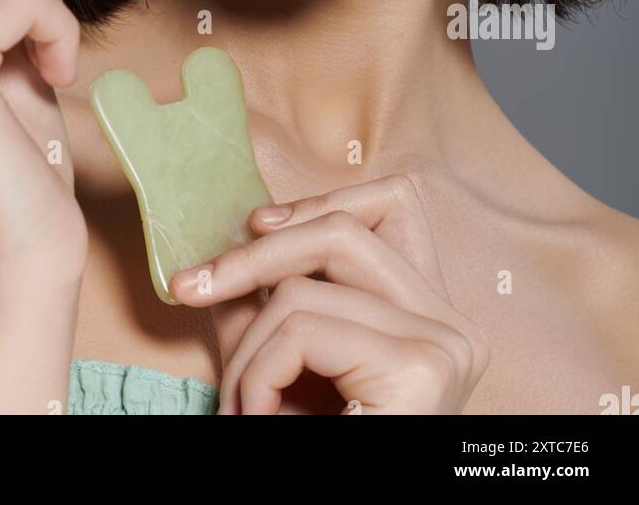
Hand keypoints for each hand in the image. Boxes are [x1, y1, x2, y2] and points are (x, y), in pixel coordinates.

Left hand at [169, 174, 489, 414]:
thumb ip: (269, 306)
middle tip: (191, 289)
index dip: (320, 200)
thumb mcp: (289, 366)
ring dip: (248, 346)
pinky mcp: (421, 368)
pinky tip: (259, 418)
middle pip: (343, 228)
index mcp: (432, 315)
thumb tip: (221, 247)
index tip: (255, 227)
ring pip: (307, 285)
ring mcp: (445, 343)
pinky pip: (302, 329)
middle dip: (253, 258)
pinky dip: (257, 373)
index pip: (395, 203)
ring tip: (241, 404)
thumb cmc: (318, 446)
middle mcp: (454, 323)